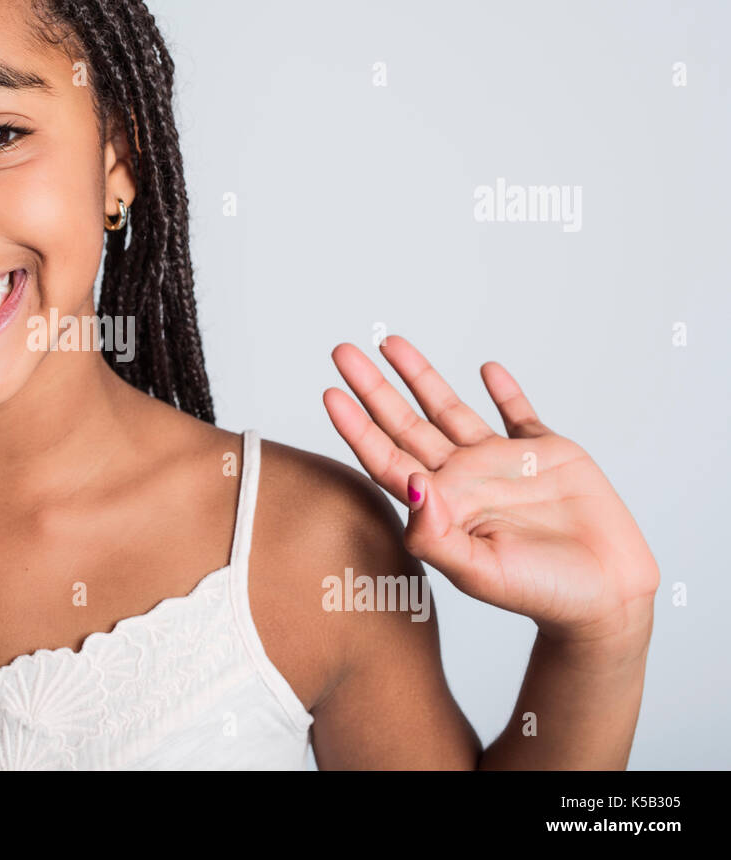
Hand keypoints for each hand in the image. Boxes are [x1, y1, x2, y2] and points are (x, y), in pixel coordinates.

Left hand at [322, 335, 659, 649]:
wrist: (606, 596)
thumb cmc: (541, 594)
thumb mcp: (481, 572)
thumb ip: (438, 536)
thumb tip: (413, 486)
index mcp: (442, 505)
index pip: (386, 458)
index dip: (356, 427)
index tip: (330, 392)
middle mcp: (464, 478)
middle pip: (405, 424)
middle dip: (374, 387)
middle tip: (343, 351)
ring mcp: (502, 463)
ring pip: (450, 409)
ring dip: (421, 375)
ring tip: (391, 341)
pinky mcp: (547, 453)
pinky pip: (518, 413)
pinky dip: (503, 390)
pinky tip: (485, 368)